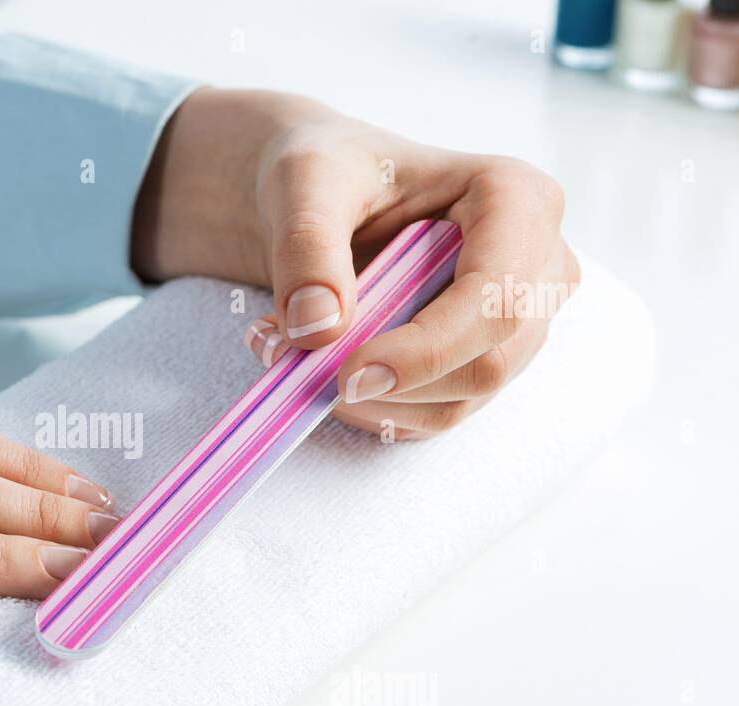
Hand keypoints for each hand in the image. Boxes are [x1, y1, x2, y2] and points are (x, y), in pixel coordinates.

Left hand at [132, 89, 578, 438]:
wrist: (326, 195)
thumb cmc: (329, 171)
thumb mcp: (303, 183)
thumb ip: (305, 247)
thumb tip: (317, 328)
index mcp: (516, 198)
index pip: (495, 299)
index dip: (425, 350)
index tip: (346, 375)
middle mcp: (538, 262)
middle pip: (487, 362)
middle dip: (391, 383)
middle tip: (296, 370)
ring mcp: (520, 320)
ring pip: (460, 398)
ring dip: (370, 399)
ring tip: (289, 355)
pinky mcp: (482, 359)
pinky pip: (435, 413)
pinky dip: (371, 407)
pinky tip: (318, 370)